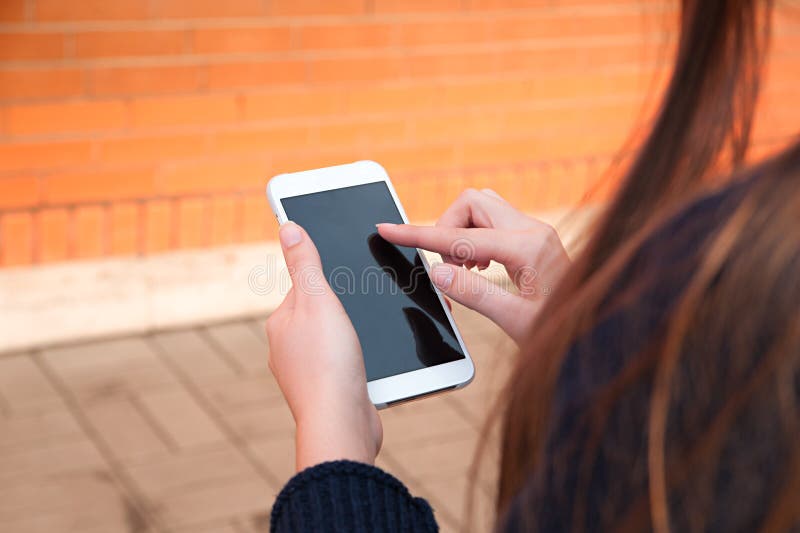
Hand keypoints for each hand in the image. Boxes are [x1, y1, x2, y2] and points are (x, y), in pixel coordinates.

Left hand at [265, 222, 381, 470]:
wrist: (341, 423)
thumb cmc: (328, 362)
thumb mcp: (319, 300)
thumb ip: (306, 265)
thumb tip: (288, 228)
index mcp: (281, 323)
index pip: (304, 288)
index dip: (329, 282)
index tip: (350, 283)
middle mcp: (288, 349)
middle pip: (322, 315)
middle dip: (344, 311)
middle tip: (368, 311)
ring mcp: (307, 373)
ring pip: (335, 341)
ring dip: (354, 337)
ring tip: (371, 337)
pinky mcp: (328, 392)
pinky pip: (345, 366)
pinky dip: (359, 362)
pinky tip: (372, 364)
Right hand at [377, 188, 569, 344]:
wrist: (595, 329)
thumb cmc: (561, 331)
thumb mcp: (515, 321)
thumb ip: (473, 293)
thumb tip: (436, 271)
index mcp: (527, 249)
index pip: (459, 236)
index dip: (418, 234)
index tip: (387, 229)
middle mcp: (532, 231)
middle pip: (472, 202)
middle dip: (447, 227)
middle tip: (449, 266)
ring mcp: (535, 231)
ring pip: (482, 207)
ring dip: (462, 231)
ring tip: (465, 269)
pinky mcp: (535, 238)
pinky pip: (494, 220)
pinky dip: (476, 237)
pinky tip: (480, 267)